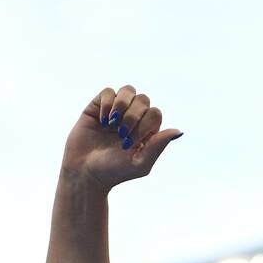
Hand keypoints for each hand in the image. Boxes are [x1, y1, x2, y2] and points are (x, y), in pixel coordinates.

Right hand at [61, 85, 183, 189]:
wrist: (84, 172)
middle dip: (134, 116)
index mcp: (146, 131)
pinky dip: (107, 104)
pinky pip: (108, 92)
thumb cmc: (114, 172)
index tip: (130, 143)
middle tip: (122, 134)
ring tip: (112, 123)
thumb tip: (179, 131)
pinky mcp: (98, 107)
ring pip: (128, 90)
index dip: (145, 124)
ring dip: (122, 104)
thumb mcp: (140, 163)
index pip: (155, 113)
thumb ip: (158, 146)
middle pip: (143, 99)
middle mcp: (133, 118)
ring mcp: (116, 111)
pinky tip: (102, 121)